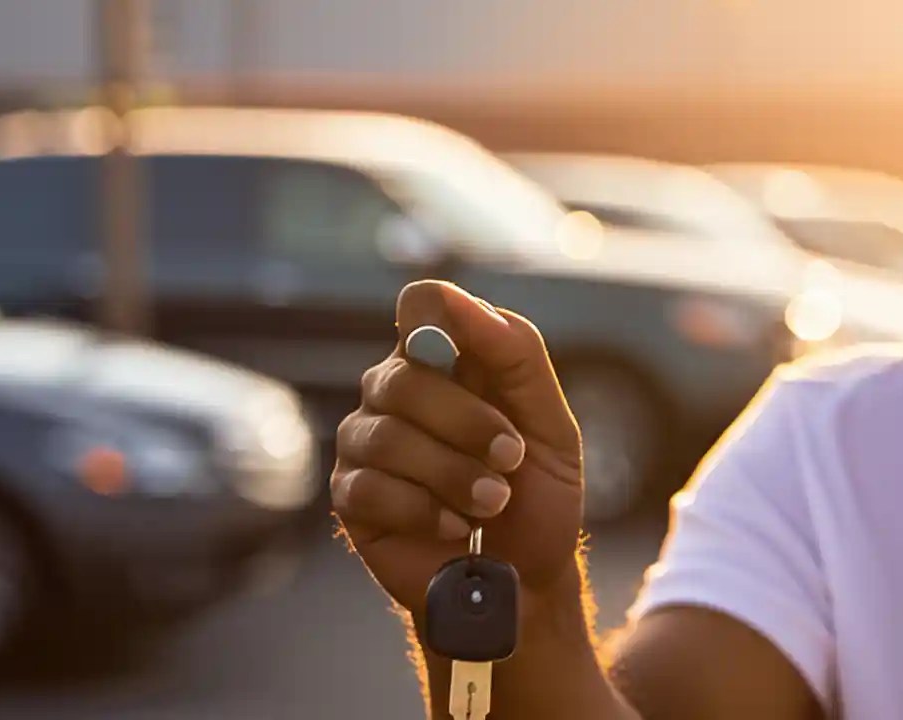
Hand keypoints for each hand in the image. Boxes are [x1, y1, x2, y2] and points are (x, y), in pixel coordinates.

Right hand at [332, 280, 584, 617]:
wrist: (525, 578)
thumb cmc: (537, 495)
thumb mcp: (551, 425)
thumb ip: (517, 356)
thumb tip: (463, 303)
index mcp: (447, 360)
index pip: (420, 305)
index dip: (439, 320)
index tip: (475, 362)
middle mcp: (395, 390)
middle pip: (405, 378)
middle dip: (469, 425)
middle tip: (510, 461)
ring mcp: (366, 440)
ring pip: (389, 437)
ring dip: (454, 476)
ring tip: (490, 503)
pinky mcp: (351, 494)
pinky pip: (373, 488)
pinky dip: (425, 512)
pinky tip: (452, 526)